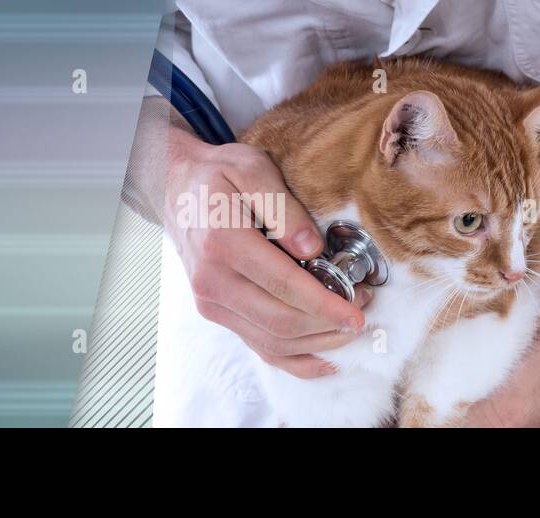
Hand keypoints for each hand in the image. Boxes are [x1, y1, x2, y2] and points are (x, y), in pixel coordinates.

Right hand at [163, 130, 368, 378]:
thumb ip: (282, 206)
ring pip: (272, 342)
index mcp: (222, 243)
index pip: (283, 285)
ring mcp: (211, 302)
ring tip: (349, 328)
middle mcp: (211, 281)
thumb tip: (311, 248)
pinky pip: (258, 347)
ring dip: (317, 342)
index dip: (325, 304)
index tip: (358, 311)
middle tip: (362, 312)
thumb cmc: (218, 175)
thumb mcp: (252, 169)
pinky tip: (325, 360)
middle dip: (327, 324)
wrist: (177, 188)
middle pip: (279, 322)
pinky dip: (295, 360)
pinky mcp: (216, 312)